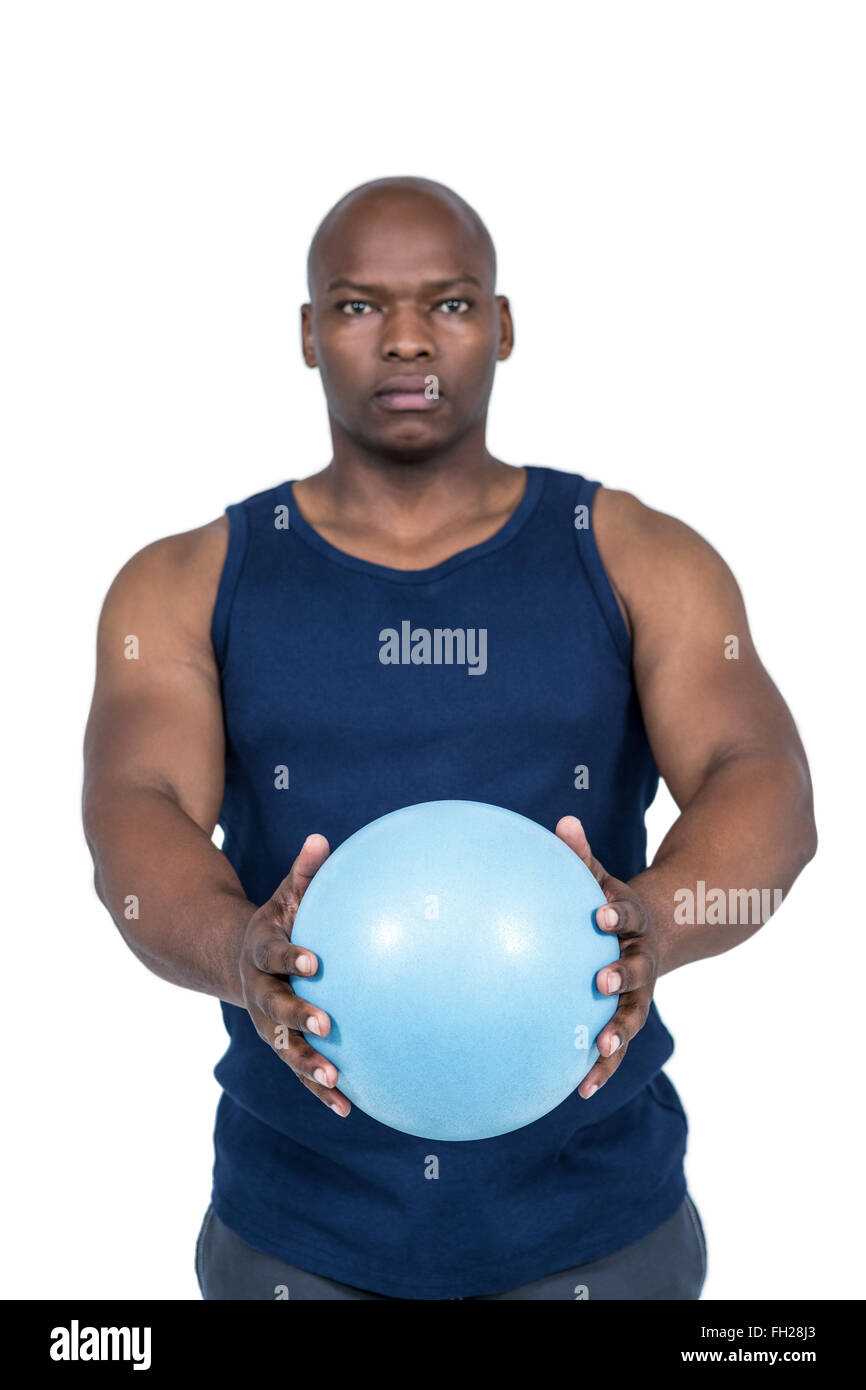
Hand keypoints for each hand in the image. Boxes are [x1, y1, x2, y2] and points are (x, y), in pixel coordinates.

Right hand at [238, 833, 350, 1116]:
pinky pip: (300, 1069)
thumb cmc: (277, 923)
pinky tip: (348, 1108)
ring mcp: (267, 1022)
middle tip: (325, 1024)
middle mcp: (259, 991)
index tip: (314, 961)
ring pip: (285, 1048)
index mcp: (261, 952)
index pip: (276, 954)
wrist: (237, 960)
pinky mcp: (282, 1043)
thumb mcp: (285, 897)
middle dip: (297, 1016)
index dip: (292, 957)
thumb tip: (321, 839)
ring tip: (335, 1081)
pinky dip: (319, 1089)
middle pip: (275, 1006)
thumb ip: (304, 873)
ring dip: (308, 1065)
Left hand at [555, 815, 658, 1098]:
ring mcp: (640, 994)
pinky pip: (614, 1046)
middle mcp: (643, 961)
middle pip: (637, 971)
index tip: (600, 914)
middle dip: (621, 977)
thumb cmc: (610, 905)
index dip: (617, 914)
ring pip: (632, 1017)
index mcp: (635, 922)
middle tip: (601, 982)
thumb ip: (581, 856)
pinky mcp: (627, 1018)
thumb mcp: (600, 879)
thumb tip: (564, 821)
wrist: (655, 935)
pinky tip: (577, 1090)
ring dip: (617, 1036)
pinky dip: (600, 1068)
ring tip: (599, 1053)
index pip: (627, 914)